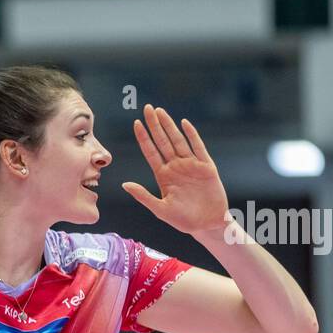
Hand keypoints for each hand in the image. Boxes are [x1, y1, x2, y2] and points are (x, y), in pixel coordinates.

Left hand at [122, 105, 229, 237]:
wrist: (208, 224)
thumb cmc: (183, 220)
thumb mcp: (160, 209)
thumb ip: (143, 196)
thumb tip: (124, 184)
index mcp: (163, 175)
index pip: (151, 152)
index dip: (144, 138)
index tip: (136, 124)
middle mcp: (176, 166)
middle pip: (163, 141)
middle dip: (155, 125)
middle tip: (147, 108)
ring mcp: (191, 165)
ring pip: (178, 141)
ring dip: (169, 126)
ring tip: (160, 111)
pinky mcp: (206, 166)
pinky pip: (198, 147)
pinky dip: (191, 135)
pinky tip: (184, 123)